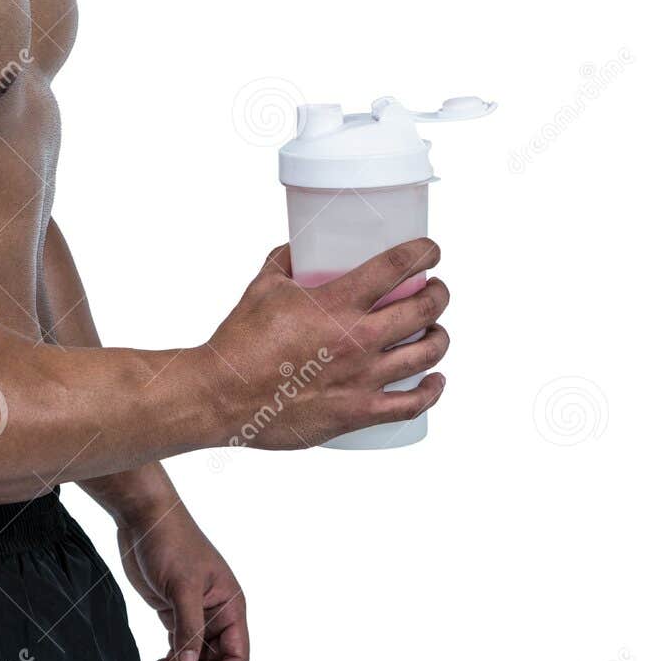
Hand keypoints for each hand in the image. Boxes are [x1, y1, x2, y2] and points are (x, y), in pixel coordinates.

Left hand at [115, 503, 247, 660]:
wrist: (144, 518)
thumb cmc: (170, 543)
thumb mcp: (182, 586)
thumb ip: (188, 628)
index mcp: (231, 605)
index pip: (237, 655)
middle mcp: (217, 613)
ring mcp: (195, 613)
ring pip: (196, 657)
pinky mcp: (174, 611)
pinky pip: (179, 646)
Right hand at [200, 238, 450, 447]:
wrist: (222, 396)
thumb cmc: (239, 342)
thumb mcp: (262, 289)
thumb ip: (284, 262)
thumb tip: (298, 248)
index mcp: (336, 304)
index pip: (397, 266)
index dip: (425, 251)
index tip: (432, 250)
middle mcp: (358, 339)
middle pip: (424, 309)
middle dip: (439, 293)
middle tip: (436, 289)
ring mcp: (362, 378)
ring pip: (426, 353)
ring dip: (440, 336)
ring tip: (436, 330)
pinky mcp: (357, 412)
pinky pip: (411, 404)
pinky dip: (431, 391)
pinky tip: (436, 380)